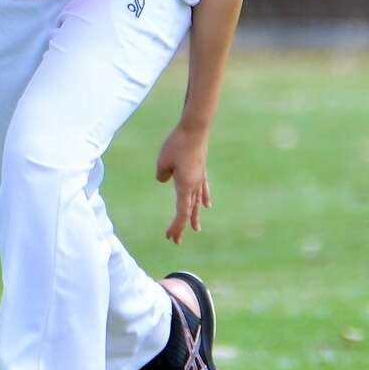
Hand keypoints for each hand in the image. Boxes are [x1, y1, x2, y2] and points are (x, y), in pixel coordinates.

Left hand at [155, 124, 211, 244]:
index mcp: (185, 187)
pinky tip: (207, 204)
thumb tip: (164, 179)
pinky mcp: (201, 169)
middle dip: (181, 226)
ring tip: (196, 228)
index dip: (175, 226)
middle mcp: (194, 185)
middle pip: (188, 211)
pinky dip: (203, 198)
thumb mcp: (162, 161)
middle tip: (176, 241)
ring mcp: (199, 177)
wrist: (195, 128)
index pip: (180, 212)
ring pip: (197, 202)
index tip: (169, 237)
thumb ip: (162, 174)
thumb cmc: (177, 144)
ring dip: (194, 215)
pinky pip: (202, 189)